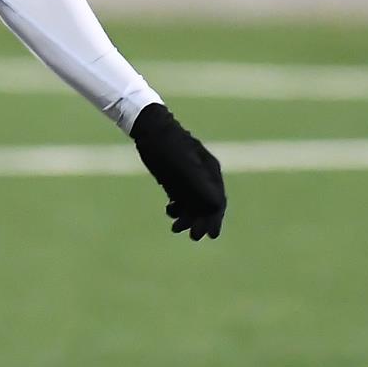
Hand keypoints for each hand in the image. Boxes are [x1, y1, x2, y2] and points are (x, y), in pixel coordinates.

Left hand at [130, 103, 225, 239]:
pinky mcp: (175, 176)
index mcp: (210, 172)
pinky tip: (170, 212)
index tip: (209, 235)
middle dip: (202, 222)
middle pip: (207, 204)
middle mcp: (203, 175)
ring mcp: (189, 176)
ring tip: (175, 228)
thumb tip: (216, 207)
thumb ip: (199, 186)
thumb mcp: (183, 168)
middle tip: (193, 238)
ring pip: (193, 203)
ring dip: (188, 217)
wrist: (149, 129)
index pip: (218, 201)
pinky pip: (181, 197)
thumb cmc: (167, 147)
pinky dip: (178, 208)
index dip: (215, 219)